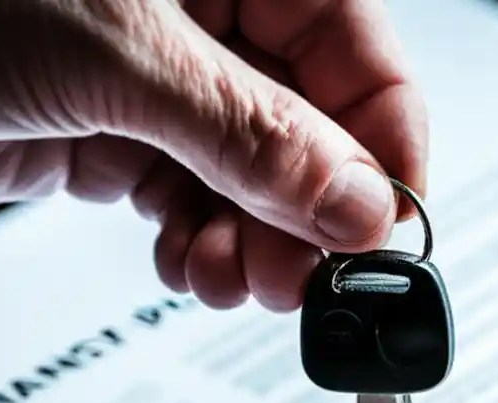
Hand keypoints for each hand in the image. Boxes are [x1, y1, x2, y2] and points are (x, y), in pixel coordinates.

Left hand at [0, 0, 425, 310]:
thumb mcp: (111, 55)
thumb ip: (249, 134)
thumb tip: (360, 202)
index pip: (355, 52)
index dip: (384, 144)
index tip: (389, 231)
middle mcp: (200, 20)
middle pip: (312, 126)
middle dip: (315, 212)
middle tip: (313, 278)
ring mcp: (154, 85)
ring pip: (254, 180)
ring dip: (259, 244)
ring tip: (240, 280)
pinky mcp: (108, 140)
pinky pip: (192, 205)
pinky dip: (201, 250)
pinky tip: (189, 267)